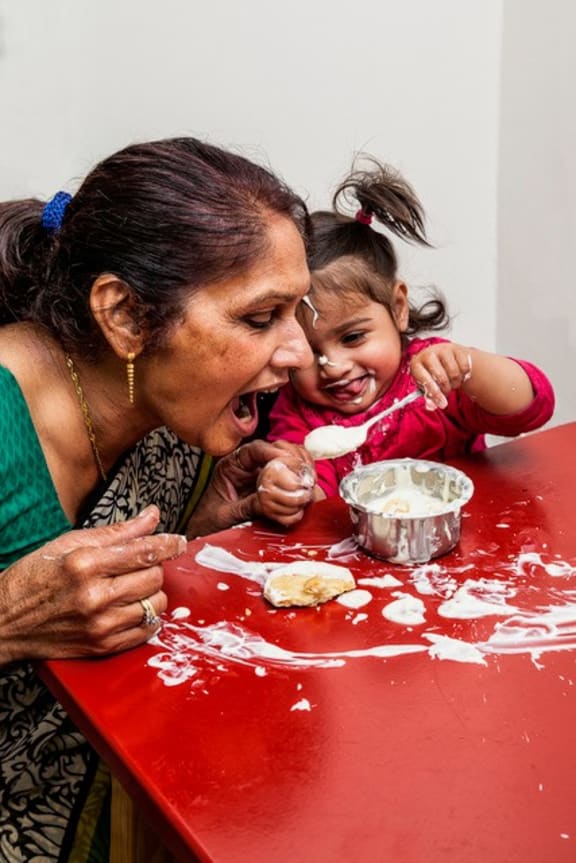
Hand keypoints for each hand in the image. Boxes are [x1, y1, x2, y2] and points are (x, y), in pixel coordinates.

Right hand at [0, 505, 186, 663]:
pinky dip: (147, 617)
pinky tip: (131, 607)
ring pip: (155, 604)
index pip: (144, 551)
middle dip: (152, 567)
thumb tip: (152, 517)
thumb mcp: (69, 544)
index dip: (168, 544)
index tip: (178, 541)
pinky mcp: (102, 647)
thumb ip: (117, 532)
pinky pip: (146, 631)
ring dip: (151, 593)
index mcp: (85, 564)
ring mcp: (100, 625)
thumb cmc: (34, 578)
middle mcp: (94, 596)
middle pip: (154, 577)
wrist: (4, 621)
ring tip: (131, 587)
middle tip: (137, 565)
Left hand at [186, 439, 315, 535]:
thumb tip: (270, 500)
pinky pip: (296, 479)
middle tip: (305, 477)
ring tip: (309, 486)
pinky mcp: (279, 489)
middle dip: (295, 461)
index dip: (274, 451)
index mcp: (232, 466)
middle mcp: (252, 467)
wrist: (208, 534)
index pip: (255, 449)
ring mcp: (267, 476)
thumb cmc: (210, 523)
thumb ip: (247, 506)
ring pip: (292, 461)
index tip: (288, 460)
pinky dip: (305, 485)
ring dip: (303, 471)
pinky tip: (309, 495)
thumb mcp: (226, 515)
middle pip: (279, 450)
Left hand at [410, 342, 472, 408]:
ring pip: (454, 373)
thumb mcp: (426, 385)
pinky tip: (458, 373)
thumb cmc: (431, 372)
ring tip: (451, 382)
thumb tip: (431, 407)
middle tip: (447, 391)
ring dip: (455, 383)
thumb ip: (429, 397)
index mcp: (416, 364)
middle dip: (446, 389)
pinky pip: (464, 367)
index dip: (434, 393)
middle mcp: (428, 354)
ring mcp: (442, 350)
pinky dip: (463, 375)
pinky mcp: (456, 348)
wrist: (443, 356)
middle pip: (441, 378)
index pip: (425, 380)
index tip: (442, 403)